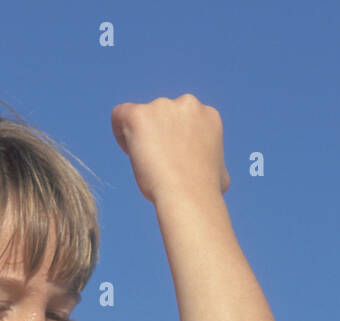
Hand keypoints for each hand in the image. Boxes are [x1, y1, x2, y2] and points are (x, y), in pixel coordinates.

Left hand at [110, 93, 229, 204]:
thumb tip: (213, 170)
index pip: (184, 119)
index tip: (173, 159)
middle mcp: (188, 104)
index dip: (175, 139)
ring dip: (141, 137)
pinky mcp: (138, 115)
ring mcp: (162, 107)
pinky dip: (120, 133)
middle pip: (163, 114)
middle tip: (158, 162)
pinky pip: (120, 116)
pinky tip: (129, 152)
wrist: (189, 196)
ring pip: (143, 117)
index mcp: (208, 115)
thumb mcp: (220, 173)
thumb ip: (212, 161)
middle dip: (159, 134)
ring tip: (146, 164)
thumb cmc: (205, 192)